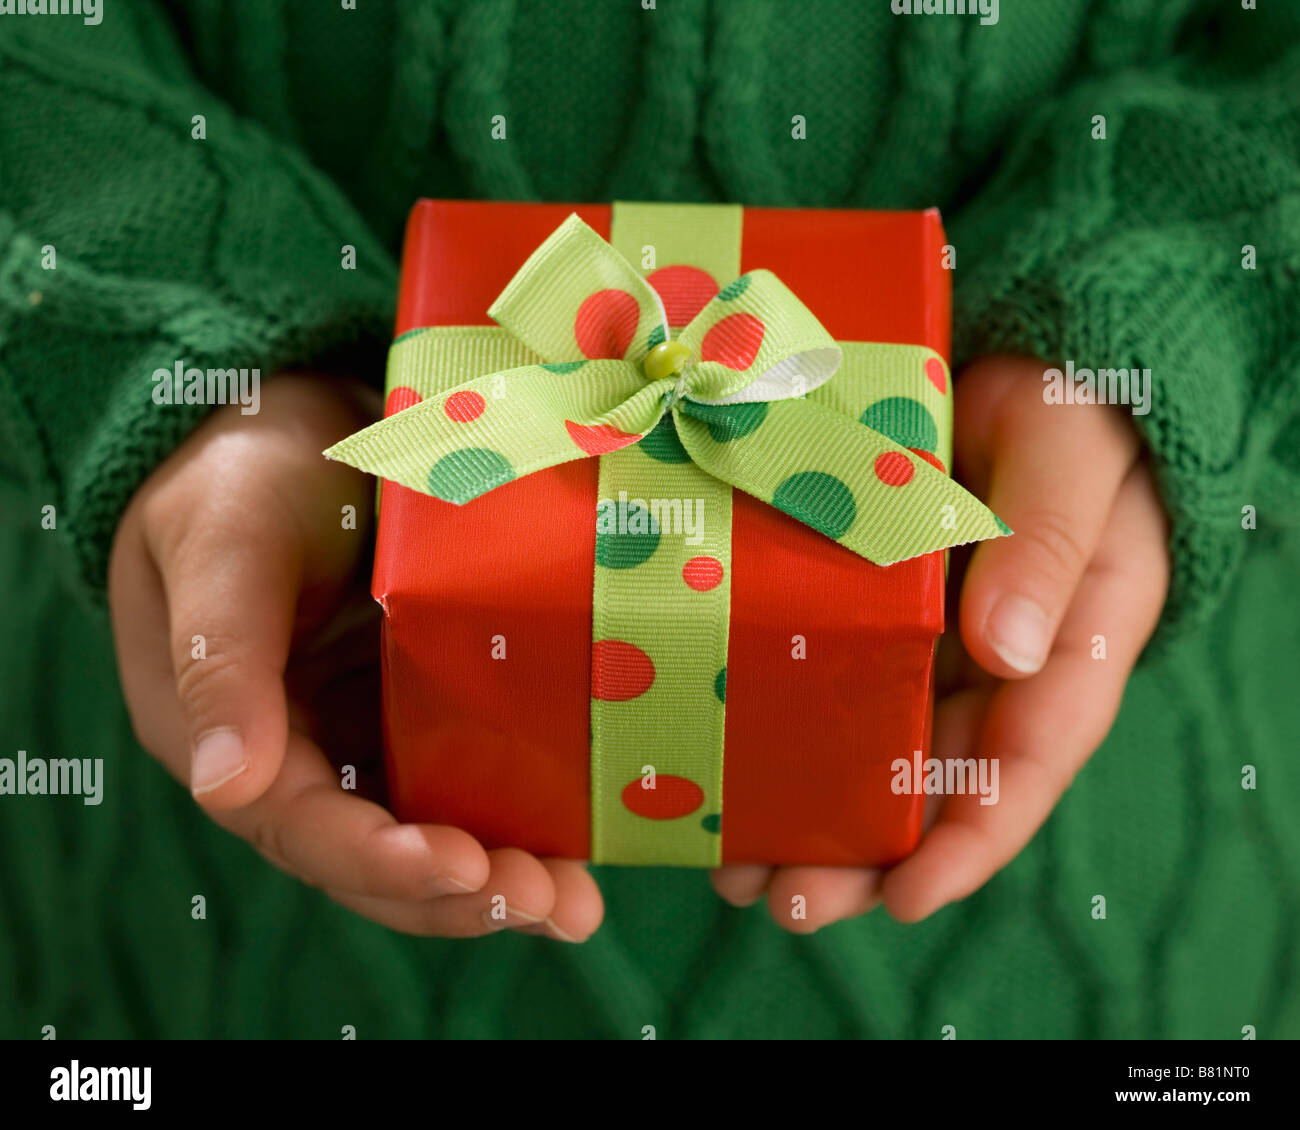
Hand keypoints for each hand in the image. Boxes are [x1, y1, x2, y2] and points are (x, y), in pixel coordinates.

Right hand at [109, 374, 601, 940]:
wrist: (295, 420)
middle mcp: (302, 755)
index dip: (381, 863)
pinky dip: (523, 814)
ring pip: (432, 829)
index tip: (464, 868)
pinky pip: (472, 774)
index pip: (305, 829)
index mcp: (236, 736)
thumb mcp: (223, 544)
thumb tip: (222, 786)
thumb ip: (222, 659)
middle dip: (462, 892)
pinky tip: (586, 838)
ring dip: (503, 876)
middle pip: (379, 856)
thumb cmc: (242, 474)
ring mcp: (369, 731)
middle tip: (555, 907)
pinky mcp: (426, 703)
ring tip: (578, 904)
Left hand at [711, 355, 1169, 929]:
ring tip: (735, 872)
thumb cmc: (1064, 405)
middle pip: (935, 785)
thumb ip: (1046, 546)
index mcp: (1071, 644)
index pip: (1027, 763)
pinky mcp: (875, 618)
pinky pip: (832, 691)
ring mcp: (932, 646)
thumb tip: (1009, 656)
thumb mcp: (1067, 458)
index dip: (969, 841)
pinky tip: (726, 778)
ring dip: (812, 821)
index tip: (905, 897)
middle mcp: (997, 666)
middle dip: (865, 857)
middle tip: (787, 903)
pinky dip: (786, 740)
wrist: (1020, 363)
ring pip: (876, 756)